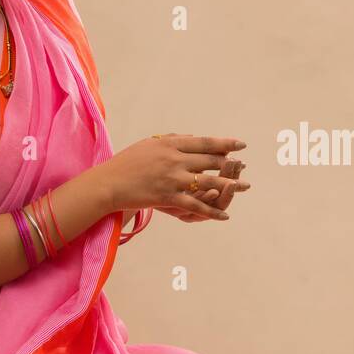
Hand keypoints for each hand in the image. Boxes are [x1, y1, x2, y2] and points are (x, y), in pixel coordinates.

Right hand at [103, 133, 250, 220]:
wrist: (108, 183)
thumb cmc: (128, 162)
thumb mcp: (149, 144)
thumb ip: (172, 140)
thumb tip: (192, 137)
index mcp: (170, 144)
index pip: (204, 142)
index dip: (224, 144)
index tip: (240, 145)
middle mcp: (174, 159)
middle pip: (210, 161)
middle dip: (230, 164)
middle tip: (244, 167)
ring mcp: (172, 179)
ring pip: (208, 182)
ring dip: (230, 185)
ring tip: (245, 187)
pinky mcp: (168, 197)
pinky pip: (195, 206)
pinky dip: (212, 211)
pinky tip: (224, 216)